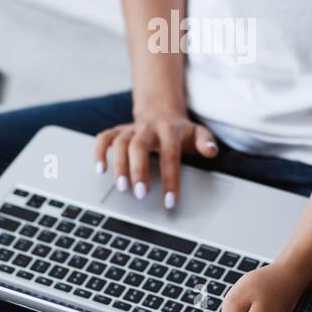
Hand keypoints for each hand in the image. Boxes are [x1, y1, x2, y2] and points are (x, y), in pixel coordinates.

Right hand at [93, 108, 218, 208]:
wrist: (161, 110)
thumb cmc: (179, 131)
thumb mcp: (197, 133)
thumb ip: (205, 141)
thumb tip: (211, 151)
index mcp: (169, 130)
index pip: (170, 154)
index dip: (170, 178)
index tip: (170, 201)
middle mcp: (148, 128)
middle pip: (139, 146)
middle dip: (139, 170)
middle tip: (140, 194)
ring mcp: (131, 128)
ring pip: (120, 143)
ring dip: (119, 165)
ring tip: (122, 187)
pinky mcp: (118, 130)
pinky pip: (104, 138)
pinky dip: (99, 152)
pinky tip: (100, 169)